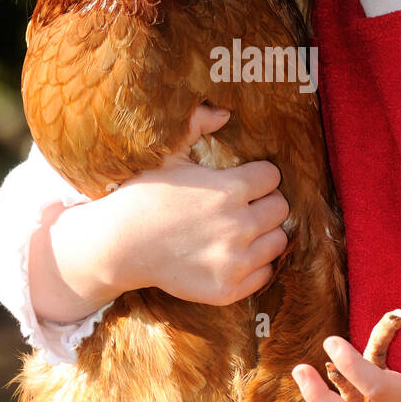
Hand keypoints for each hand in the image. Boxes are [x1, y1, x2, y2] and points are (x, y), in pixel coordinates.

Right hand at [111, 102, 289, 303]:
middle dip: (265, 203)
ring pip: (278, 241)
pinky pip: (265, 274)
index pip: (273, 177)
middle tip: (244, 206)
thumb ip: (197, 124)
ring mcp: (235, 261)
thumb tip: (225, 112)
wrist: (118, 246)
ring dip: (264, 234)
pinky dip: (255, 265)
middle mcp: (238, 226)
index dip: (259, 176)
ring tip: (240, 230)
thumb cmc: (144, 196)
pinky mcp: (228, 289)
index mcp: (229, 190)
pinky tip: (233, 254)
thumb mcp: (168, 154)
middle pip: (281, 209)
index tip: (244, 181)